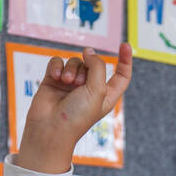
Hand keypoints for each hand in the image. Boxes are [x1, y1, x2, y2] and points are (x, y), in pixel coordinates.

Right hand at [17, 42, 132, 174]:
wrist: (50, 129)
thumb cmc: (77, 116)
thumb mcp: (97, 91)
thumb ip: (97, 67)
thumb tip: (88, 52)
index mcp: (106, 95)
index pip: (121, 76)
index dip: (125, 61)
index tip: (125, 46)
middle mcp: (90, 89)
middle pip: (93, 64)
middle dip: (86, 68)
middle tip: (78, 84)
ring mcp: (72, 84)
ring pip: (75, 61)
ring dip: (71, 70)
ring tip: (66, 82)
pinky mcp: (55, 80)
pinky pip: (58, 62)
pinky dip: (57, 67)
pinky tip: (55, 77)